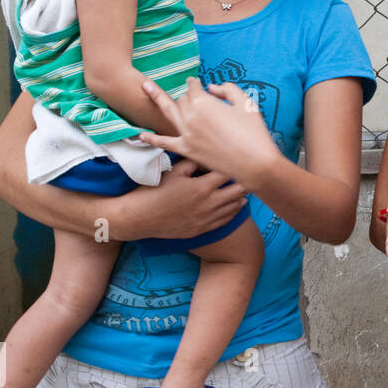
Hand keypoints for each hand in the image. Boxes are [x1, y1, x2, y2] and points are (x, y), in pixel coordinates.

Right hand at [117, 157, 247, 240]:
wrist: (139, 217)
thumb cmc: (155, 190)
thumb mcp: (174, 170)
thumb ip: (195, 162)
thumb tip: (209, 158)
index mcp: (203, 187)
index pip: (229, 172)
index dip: (235, 164)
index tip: (238, 159)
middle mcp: (209, 204)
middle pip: (239, 190)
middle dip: (244, 180)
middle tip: (247, 172)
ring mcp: (207, 219)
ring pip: (235, 206)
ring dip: (241, 195)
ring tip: (245, 186)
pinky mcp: (202, 229)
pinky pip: (226, 220)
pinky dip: (234, 210)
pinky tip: (238, 204)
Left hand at [139, 77, 281, 188]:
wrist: (255, 163)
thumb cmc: (254, 133)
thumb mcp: (246, 103)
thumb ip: (228, 89)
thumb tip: (213, 88)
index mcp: (205, 102)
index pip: (194, 88)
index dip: (195, 83)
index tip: (195, 82)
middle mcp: (191, 116)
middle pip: (182, 100)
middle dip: (186, 95)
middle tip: (189, 95)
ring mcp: (186, 134)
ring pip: (168, 113)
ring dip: (156, 98)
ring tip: (145, 87)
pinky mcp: (187, 150)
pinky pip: (164, 142)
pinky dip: (151, 139)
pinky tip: (140, 135)